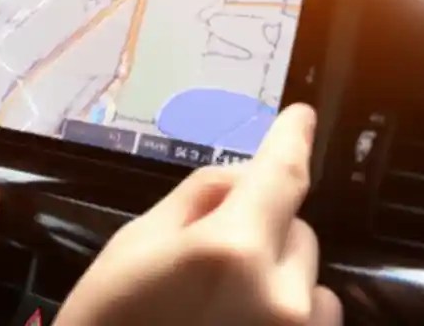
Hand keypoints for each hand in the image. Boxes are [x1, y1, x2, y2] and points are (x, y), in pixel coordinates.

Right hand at [56, 104, 340, 325]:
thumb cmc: (109, 318)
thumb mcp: (139, 240)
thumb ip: (201, 198)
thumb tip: (246, 178)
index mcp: (233, 251)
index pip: (282, 175)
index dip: (292, 139)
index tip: (301, 118)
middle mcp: (280, 295)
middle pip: (295, 229)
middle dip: (263, 228)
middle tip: (208, 256)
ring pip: (308, 277)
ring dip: (278, 276)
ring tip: (220, 306)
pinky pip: (313, 319)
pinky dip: (287, 313)